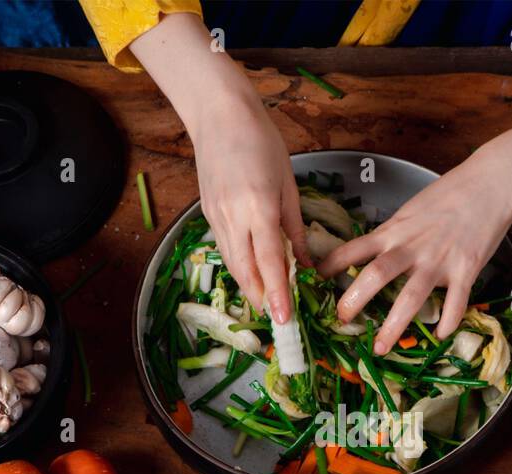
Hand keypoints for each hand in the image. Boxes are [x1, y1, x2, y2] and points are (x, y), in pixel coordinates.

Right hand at [130, 14, 306, 323]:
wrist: (220, 115)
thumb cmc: (262, 142)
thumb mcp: (289, 185)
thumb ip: (295, 229)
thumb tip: (304, 264)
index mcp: (259, 209)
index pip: (269, 263)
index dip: (277, 294)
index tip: (286, 320)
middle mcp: (233, 218)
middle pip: (246, 272)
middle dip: (261, 300)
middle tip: (279, 321)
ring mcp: (216, 217)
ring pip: (233, 265)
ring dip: (249, 287)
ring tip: (267, 305)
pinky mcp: (207, 214)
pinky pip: (225, 249)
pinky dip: (239, 267)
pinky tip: (252, 275)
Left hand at [317, 154, 511, 353]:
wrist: (490, 184)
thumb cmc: (451, 192)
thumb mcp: (412, 209)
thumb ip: (395, 233)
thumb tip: (376, 251)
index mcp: (395, 230)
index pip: (354, 248)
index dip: (331, 266)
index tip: (315, 281)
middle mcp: (412, 247)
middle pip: (375, 275)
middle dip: (354, 301)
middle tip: (341, 321)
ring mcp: (439, 260)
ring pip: (410, 297)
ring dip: (393, 326)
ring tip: (380, 348)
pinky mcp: (465, 270)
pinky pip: (455, 303)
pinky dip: (448, 321)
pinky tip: (441, 335)